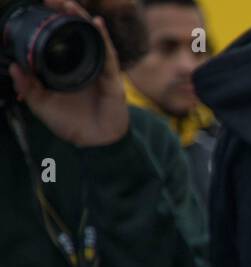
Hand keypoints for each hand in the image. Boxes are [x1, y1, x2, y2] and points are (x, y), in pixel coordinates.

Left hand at [7, 1, 127, 146]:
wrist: (96, 144)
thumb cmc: (72, 124)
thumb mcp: (42, 106)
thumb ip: (27, 88)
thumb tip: (15, 67)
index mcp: (67, 69)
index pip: (60, 41)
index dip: (53, 24)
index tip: (41, 7)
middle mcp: (84, 66)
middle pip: (77, 35)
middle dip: (67, 15)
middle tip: (53, 0)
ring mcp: (99, 71)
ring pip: (92, 40)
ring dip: (82, 21)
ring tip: (70, 6)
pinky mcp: (112, 79)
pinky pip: (108, 55)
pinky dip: (103, 39)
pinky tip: (96, 24)